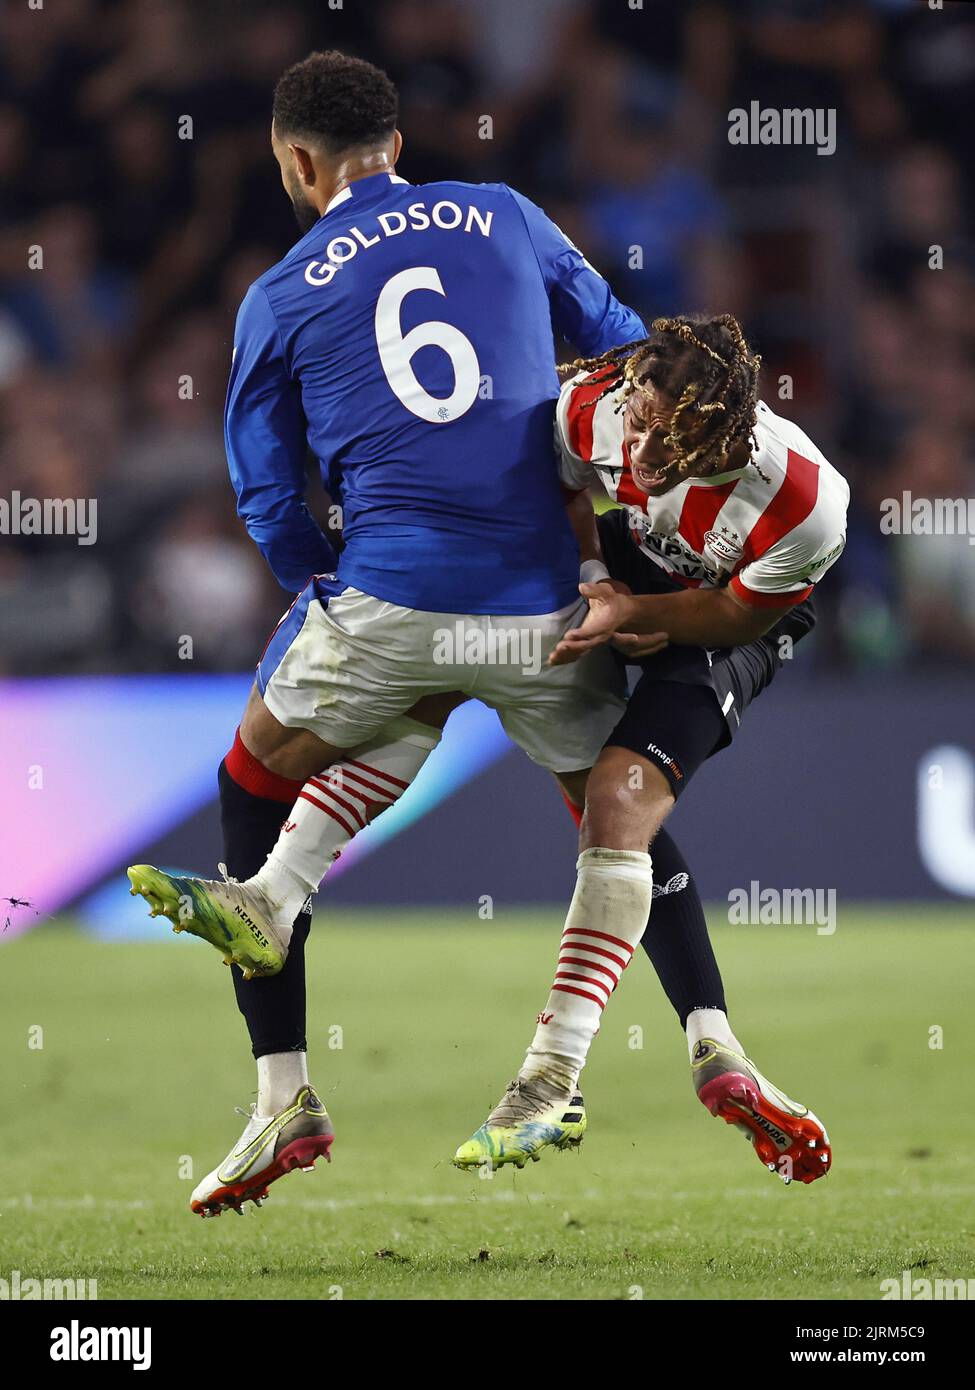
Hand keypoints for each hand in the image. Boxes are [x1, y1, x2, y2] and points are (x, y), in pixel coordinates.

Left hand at [548, 581, 664, 664]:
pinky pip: (576, 655)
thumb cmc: (611, 601)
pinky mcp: (586, 645)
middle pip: (585, 645)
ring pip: (579, 652)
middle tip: (559, 647)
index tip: (569, 635)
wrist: (621, 613)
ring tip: (552, 658)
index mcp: (604, 624)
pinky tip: (553, 661)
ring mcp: (592, 642)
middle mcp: (598, 636)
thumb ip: (595, 590)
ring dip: (566, 656)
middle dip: (572, 647)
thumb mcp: (606, 592)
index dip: (581, 634)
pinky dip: (565, 659)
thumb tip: (582, 587)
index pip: (592, 631)